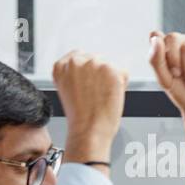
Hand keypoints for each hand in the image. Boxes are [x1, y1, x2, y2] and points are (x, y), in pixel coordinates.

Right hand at [53, 51, 127, 166]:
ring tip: (103, 96)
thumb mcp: (68, 88)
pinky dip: (122, 85)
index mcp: (61, 65)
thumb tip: (90, 68)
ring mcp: (93, 63)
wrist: (88, 129)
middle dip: (101, 75)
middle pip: (97, 59)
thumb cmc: (81, 116)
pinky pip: (123, 73)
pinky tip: (111, 96)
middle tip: (98, 93)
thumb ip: (75, 74)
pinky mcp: (111, 70)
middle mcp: (75, 61)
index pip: (79, 56)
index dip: (89, 71)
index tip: (91, 81)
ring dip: (112, 79)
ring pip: (110, 66)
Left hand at [149, 31, 184, 161]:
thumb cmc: (183, 94)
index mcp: (166, 48)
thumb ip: (156, 58)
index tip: (166, 68)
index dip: (160, 50)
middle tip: (179, 75)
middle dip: (175, 60)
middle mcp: (182, 44)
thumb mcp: (164, 79)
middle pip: (174, 38)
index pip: (157, 36)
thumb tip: (156, 37)